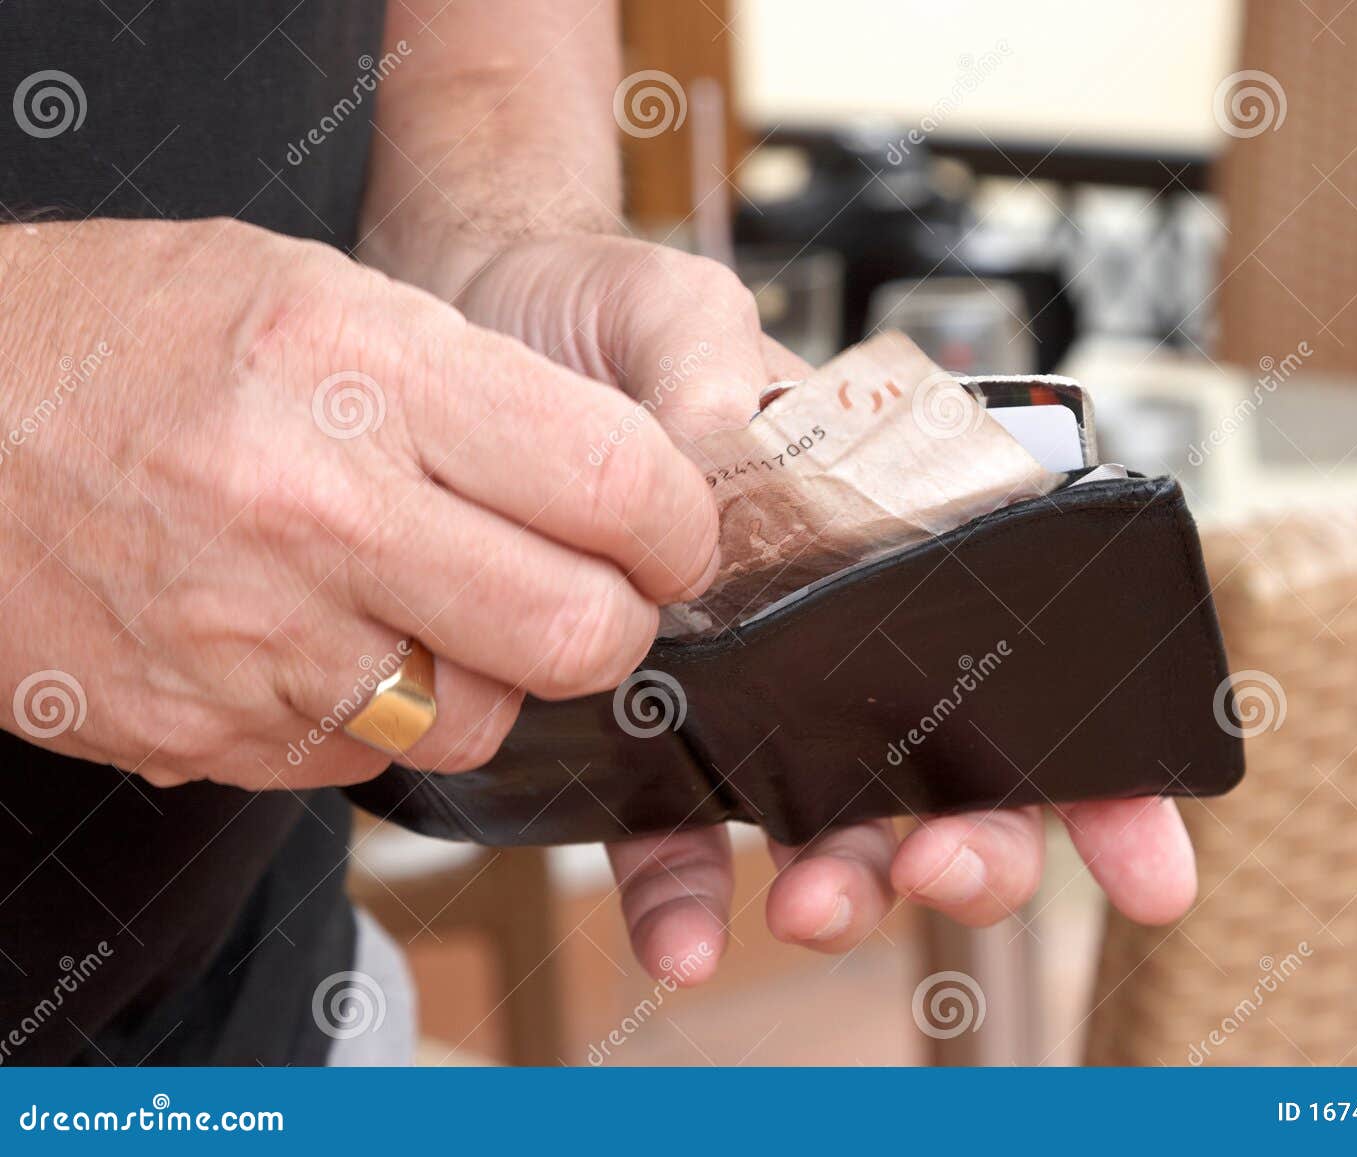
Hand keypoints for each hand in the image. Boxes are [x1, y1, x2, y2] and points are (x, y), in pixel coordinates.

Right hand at [0, 219, 717, 789]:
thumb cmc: (133, 334)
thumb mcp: (321, 292)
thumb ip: (483, 388)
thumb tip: (625, 489)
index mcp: (364, 371)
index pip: (617, 483)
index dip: (680, 525)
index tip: (673, 531)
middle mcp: (315, 512)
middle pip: (579, 633)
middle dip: (616, 622)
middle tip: (591, 587)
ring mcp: (254, 638)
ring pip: (483, 720)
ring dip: (495, 677)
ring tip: (438, 605)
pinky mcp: (204, 730)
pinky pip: (367, 762)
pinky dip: (382, 713)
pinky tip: (331, 637)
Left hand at [455, 234, 1198, 981]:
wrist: (474, 338)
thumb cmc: (597, 322)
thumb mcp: (671, 312)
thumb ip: (721, 367)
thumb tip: (739, 453)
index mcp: (889, 531)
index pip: (1031, 658)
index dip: (1105, 772)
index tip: (1152, 865)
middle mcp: (836, 632)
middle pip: (952, 774)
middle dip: (977, 849)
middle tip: (944, 866)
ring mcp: (747, 696)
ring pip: (832, 827)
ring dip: (844, 889)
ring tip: (810, 907)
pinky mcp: (644, 732)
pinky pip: (673, 838)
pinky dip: (682, 901)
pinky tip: (678, 941)